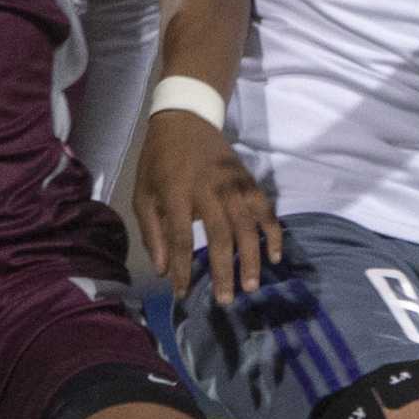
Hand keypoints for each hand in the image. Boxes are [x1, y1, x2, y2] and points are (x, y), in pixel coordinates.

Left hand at [134, 110, 280, 304]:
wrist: (186, 118)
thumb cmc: (158, 161)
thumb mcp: (143, 193)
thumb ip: (152, 232)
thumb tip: (163, 270)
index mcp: (176, 194)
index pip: (181, 239)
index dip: (183, 269)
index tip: (183, 293)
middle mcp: (208, 190)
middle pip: (220, 236)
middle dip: (224, 271)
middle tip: (226, 300)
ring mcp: (232, 184)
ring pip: (248, 226)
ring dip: (251, 258)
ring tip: (252, 286)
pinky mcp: (249, 180)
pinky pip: (266, 209)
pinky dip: (273, 232)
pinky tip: (275, 256)